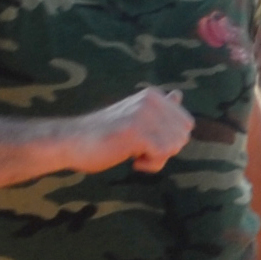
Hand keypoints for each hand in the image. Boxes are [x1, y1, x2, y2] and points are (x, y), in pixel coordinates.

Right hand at [73, 86, 194, 175]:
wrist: (73, 141)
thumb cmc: (105, 134)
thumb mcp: (135, 116)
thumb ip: (159, 108)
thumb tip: (178, 94)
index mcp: (152, 95)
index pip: (187, 124)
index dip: (171, 140)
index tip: (148, 139)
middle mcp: (150, 100)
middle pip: (183, 137)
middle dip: (166, 150)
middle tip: (141, 148)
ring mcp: (143, 114)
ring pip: (174, 147)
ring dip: (156, 158)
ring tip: (134, 152)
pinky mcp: (136, 131)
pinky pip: (162, 155)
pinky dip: (149, 165)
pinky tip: (132, 159)